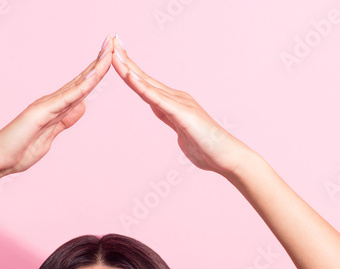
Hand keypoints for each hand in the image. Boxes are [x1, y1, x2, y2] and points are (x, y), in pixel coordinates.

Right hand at [0, 36, 114, 177]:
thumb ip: (66, 120)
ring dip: (95, 68)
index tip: (111, 57)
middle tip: (113, 40)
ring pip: (78, 84)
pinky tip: (94, 76)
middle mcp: (52, 101)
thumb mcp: (51, 135)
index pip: (82, 87)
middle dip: (99, 61)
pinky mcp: (41, 113)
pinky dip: (82, 87)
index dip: (97, 72)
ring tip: (109, 49)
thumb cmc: (19, 150)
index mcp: (56, 107)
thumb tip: (82, 106)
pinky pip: (67, 98)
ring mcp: (47, 105)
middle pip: (82, 79)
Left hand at [109, 36, 253, 178]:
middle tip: (111, 40)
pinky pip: (158, 100)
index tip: (115, 54)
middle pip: (143, 77)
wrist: (227, 156)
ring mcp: (179, 104)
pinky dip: (143, 88)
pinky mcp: (182, 114)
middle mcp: (175, 98)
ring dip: (129, 69)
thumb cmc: (207, 146)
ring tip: (115, 53)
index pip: (145, 83)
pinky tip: (131, 77)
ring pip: (147, 85)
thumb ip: (169, 117)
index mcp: (172, 102)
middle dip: (126, 60)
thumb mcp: (180, 130)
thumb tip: (158, 109)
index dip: (129, 69)